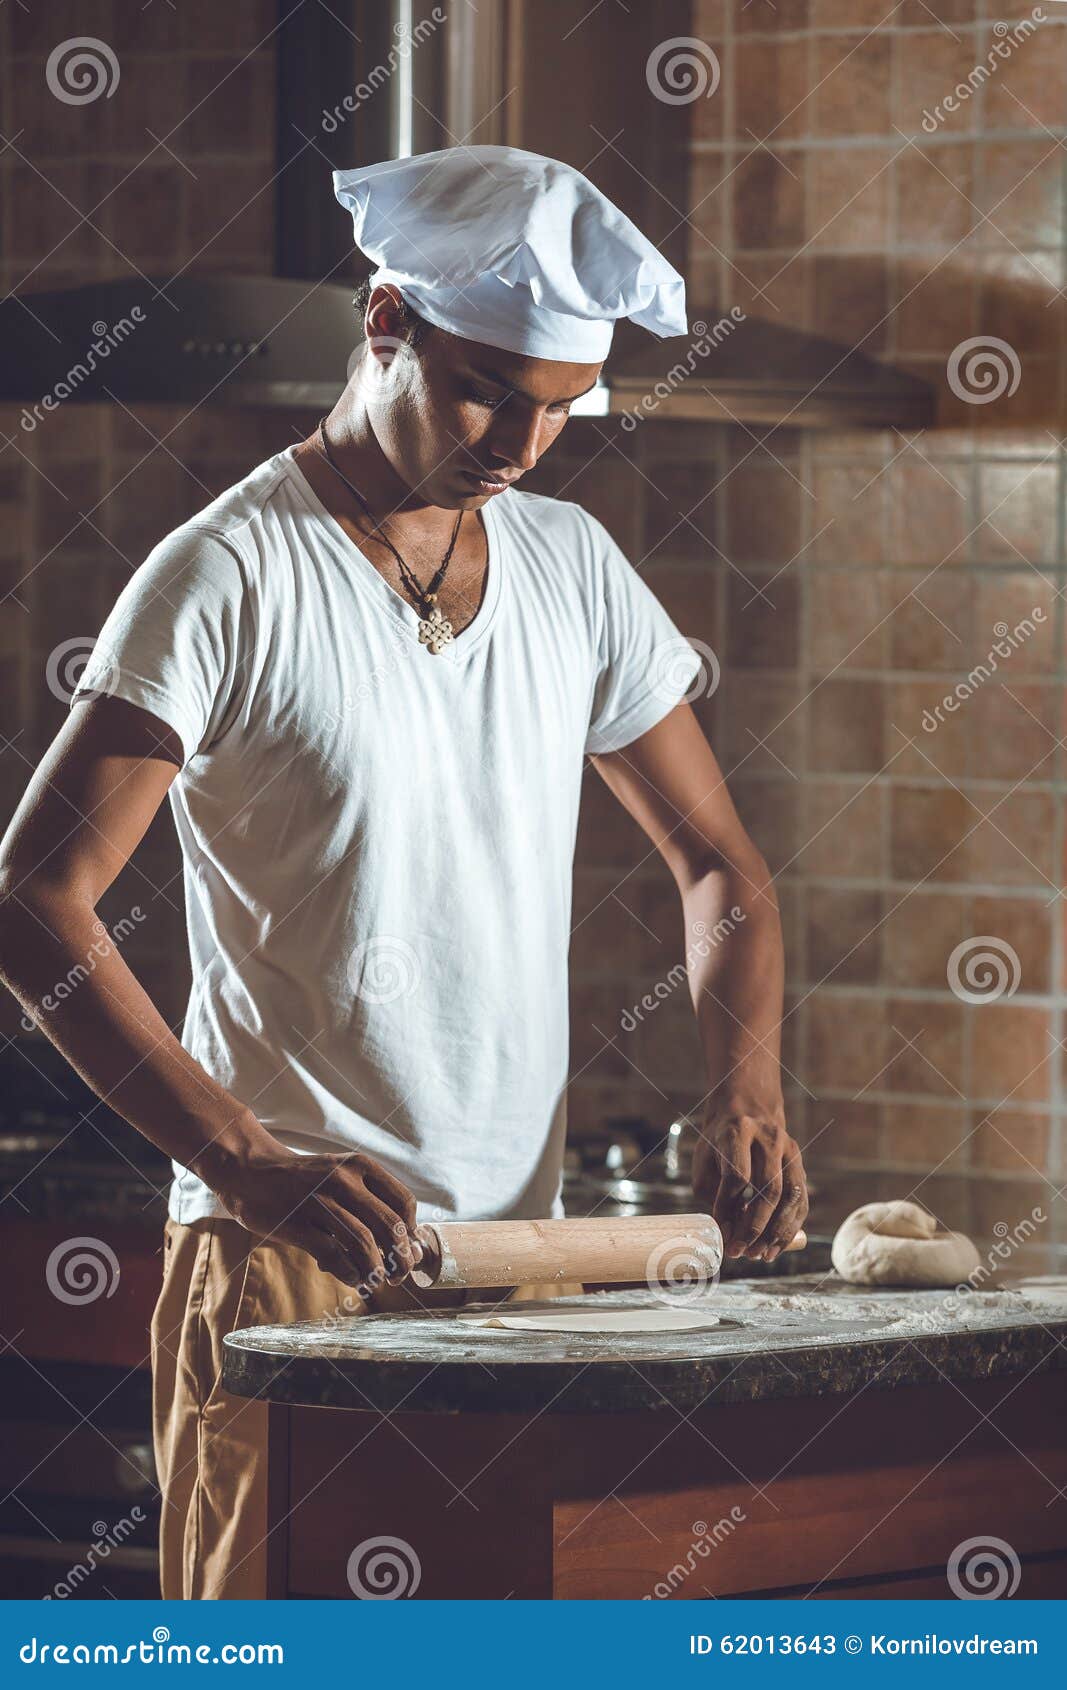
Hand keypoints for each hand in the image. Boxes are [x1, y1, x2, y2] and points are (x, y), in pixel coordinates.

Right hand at [207, 1139, 423, 1290]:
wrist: (252, 1173)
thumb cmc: (305, 1181)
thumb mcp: (341, 1175)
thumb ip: (369, 1201)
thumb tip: (405, 1243)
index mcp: (360, 1166)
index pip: (403, 1201)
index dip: (412, 1232)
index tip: (409, 1250)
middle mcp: (343, 1180)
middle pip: (389, 1226)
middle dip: (401, 1257)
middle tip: (400, 1275)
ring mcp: (319, 1202)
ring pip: (364, 1243)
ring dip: (376, 1269)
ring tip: (377, 1281)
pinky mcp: (298, 1224)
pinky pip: (334, 1255)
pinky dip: (350, 1273)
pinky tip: (354, 1279)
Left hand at [691, 1101, 807, 1262]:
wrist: (746, 1108)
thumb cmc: (720, 1141)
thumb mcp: (705, 1159)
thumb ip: (713, 1195)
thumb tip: (728, 1234)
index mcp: (738, 1131)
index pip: (736, 1175)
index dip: (727, 1207)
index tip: (721, 1231)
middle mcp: (768, 1138)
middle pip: (767, 1188)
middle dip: (755, 1227)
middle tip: (742, 1253)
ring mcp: (788, 1148)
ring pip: (790, 1195)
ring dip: (777, 1231)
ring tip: (762, 1255)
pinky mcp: (799, 1160)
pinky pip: (801, 1198)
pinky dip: (792, 1226)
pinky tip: (779, 1245)